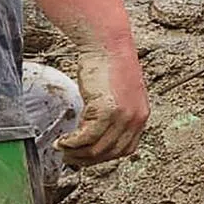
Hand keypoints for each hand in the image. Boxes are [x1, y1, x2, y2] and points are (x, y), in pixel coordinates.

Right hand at [56, 42, 149, 166]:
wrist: (108, 44)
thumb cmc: (109, 64)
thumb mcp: (118, 94)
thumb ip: (113, 114)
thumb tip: (95, 132)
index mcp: (141, 115)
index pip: (125, 149)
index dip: (103, 157)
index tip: (85, 156)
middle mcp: (136, 118)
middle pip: (110, 153)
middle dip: (86, 159)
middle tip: (68, 158)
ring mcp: (123, 116)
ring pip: (97, 149)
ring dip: (76, 153)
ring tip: (62, 149)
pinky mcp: (107, 110)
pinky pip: (87, 138)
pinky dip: (72, 143)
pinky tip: (62, 141)